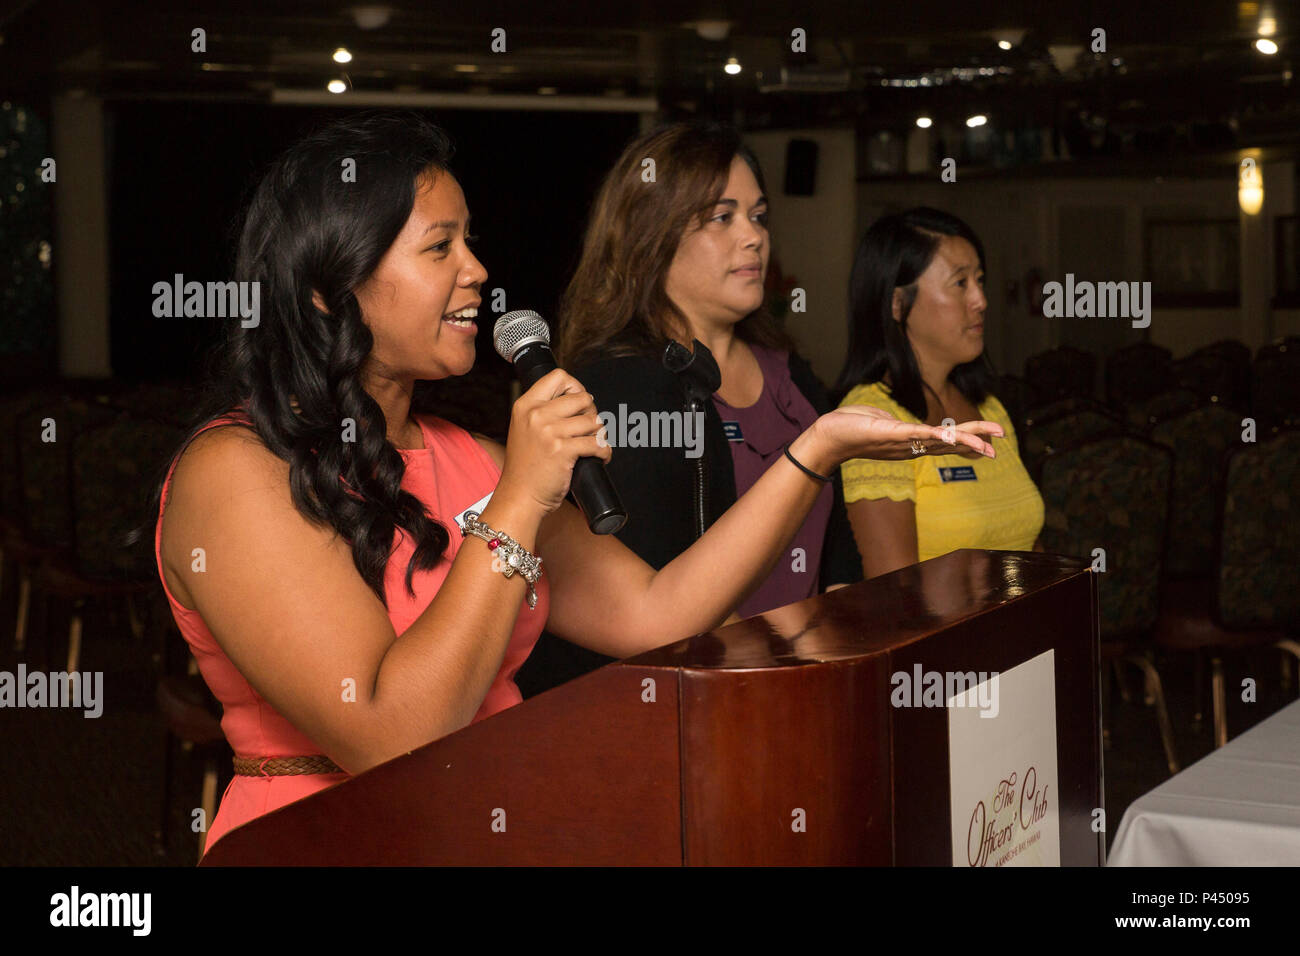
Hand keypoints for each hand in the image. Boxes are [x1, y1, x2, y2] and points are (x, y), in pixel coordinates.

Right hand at [496, 368, 611, 515]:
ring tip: (592, 445)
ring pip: (593, 421)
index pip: (558, 376)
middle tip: (588, 429)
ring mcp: (549, 431)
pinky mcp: (563, 450)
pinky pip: (597, 443)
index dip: (576, 387)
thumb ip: (543, 412)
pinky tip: (599, 457)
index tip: (580, 403)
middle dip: (591, 413)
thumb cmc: (525, 468)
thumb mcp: (524, 429)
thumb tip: (579, 399)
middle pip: (582, 397)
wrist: (520, 496)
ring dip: (599, 434)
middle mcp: (536, 414)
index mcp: (525, 405)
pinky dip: (604, 452)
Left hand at [799, 405, 1002, 471]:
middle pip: (950, 445)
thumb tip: (898, 424)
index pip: (945, 443)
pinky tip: (953, 436)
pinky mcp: (892, 434)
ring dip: (965, 442)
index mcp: (911, 443)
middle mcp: (910, 447)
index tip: (989, 445)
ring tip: (987, 444)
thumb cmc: (851, 427)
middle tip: (999, 446)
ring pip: (940, 442)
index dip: (967, 443)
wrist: (828, 436)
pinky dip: (937, 436)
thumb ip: (895, 424)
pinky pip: (919, 435)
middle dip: (976, 444)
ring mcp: (903, 442)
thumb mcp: (881, 423)